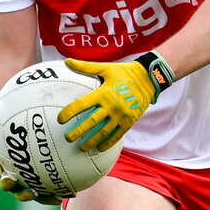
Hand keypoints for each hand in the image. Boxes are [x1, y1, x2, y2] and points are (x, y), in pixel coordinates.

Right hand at [0, 132, 63, 205]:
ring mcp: (34, 191)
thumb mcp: (3, 146)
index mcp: (9, 179)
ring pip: (40, 197)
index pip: (6, 183)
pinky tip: (72, 192)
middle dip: (25, 195)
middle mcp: (21, 187)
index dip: (7, 182)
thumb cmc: (12, 150)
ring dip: (48, 198)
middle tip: (31, 193)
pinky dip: (62, 193)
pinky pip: (54, 193)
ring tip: (58, 198)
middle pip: (22, 194)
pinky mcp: (47, 191)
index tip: (9, 178)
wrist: (24, 156)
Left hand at [57, 52, 174, 152]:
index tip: (60, 119)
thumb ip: (85, 67)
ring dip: (91, 141)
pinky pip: (117, 135)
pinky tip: (99, 148)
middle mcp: (111, 105)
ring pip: (103, 131)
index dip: (70, 112)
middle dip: (78, 131)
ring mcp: (121, 115)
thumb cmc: (124, 72)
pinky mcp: (129, 121)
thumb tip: (67, 61)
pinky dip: (108, 142)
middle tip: (67, 138)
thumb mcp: (105, 67)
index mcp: (103, 93)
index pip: (82, 104)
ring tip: (82, 148)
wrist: (148, 78)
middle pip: (91, 122)